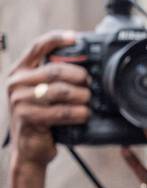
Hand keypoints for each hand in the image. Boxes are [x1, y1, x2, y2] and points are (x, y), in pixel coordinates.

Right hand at [3, 31, 90, 167]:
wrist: (30, 150)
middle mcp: (16, 83)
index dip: (58, 39)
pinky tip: (84, 114)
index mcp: (20, 72)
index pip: (38, 47)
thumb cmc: (42, 119)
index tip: (77, 37)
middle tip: (90, 83)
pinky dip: (79, 113)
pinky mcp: (27, 117)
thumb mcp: (43, 94)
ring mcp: (19, 100)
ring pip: (61, 91)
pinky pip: (61, 111)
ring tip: (88, 101)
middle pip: (56, 70)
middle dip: (79, 76)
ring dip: (82, 96)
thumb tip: (85, 68)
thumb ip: (54, 79)